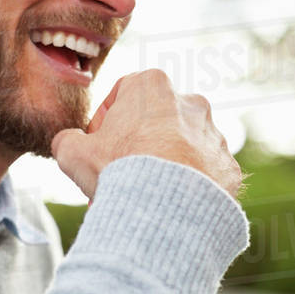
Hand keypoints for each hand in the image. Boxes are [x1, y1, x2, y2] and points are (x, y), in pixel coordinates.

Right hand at [51, 70, 242, 201]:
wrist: (166, 209)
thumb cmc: (119, 170)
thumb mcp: (72, 152)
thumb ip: (67, 140)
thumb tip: (68, 143)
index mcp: (152, 85)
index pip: (122, 96)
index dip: (104, 123)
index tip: (98, 148)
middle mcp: (190, 102)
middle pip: (154, 122)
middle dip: (136, 146)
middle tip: (118, 176)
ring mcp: (213, 134)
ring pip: (180, 148)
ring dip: (162, 165)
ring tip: (143, 196)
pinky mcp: (227, 165)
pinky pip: (203, 173)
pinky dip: (187, 186)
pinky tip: (168, 205)